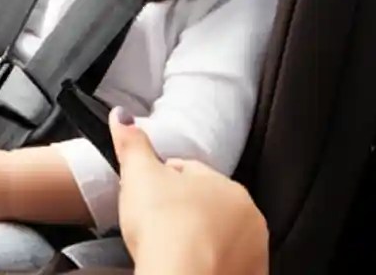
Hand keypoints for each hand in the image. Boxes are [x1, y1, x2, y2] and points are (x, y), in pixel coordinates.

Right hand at [111, 108, 267, 274]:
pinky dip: (211, 266)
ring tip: (172, 248)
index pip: (192, 174)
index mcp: (228, 186)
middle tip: (156, 223)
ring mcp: (252, 252)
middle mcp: (249, 218)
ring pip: (220, 238)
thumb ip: (132, 143)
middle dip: (185, 210)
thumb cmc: (164, 227)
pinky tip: (189, 267)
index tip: (147, 194)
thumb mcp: (139, 175)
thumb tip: (122, 116)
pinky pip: (227, 266)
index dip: (163, 181)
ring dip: (201, 239)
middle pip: (209, 207)